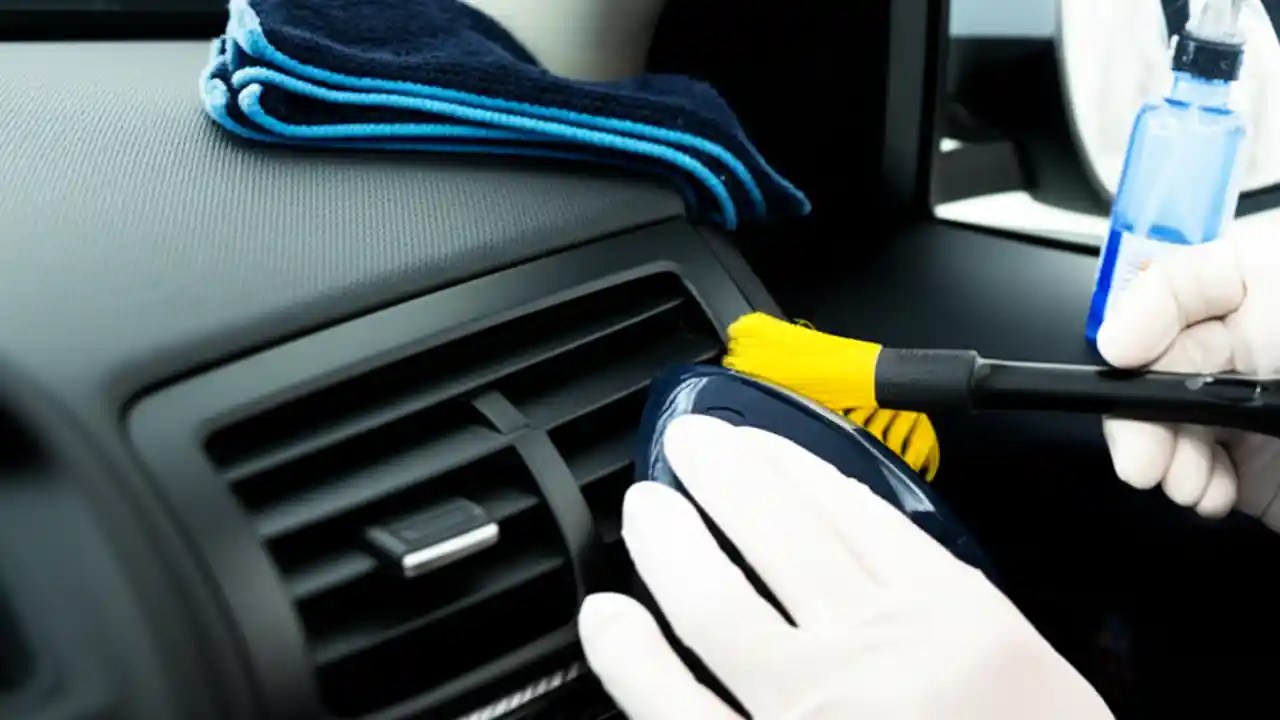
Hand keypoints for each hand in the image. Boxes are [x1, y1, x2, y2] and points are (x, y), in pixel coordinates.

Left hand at [577, 415, 1112, 719]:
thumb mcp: (1023, 665)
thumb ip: (945, 604)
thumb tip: (860, 542)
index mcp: (950, 618)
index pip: (848, 507)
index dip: (785, 462)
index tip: (755, 441)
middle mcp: (874, 655)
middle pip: (775, 531)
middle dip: (720, 474)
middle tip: (687, 447)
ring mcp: (808, 713)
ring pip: (712, 602)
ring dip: (667, 543)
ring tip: (646, 509)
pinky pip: (673, 707)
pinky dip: (629, 658)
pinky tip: (607, 621)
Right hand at [1096, 232, 1279, 527]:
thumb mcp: (1268, 277)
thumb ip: (1183, 286)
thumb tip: (1115, 333)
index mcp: (1244, 295)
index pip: (1157, 300)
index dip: (1131, 329)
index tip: (1121, 356)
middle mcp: (1238, 352)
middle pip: (1146, 377)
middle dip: (1134, 420)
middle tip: (1141, 455)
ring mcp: (1242, 414)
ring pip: (1159, 432)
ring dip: (1160, 462)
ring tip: (1185, 481)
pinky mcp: (1248, 470)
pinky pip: (1191, 479)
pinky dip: (1191, 492)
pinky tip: (1211, 492)